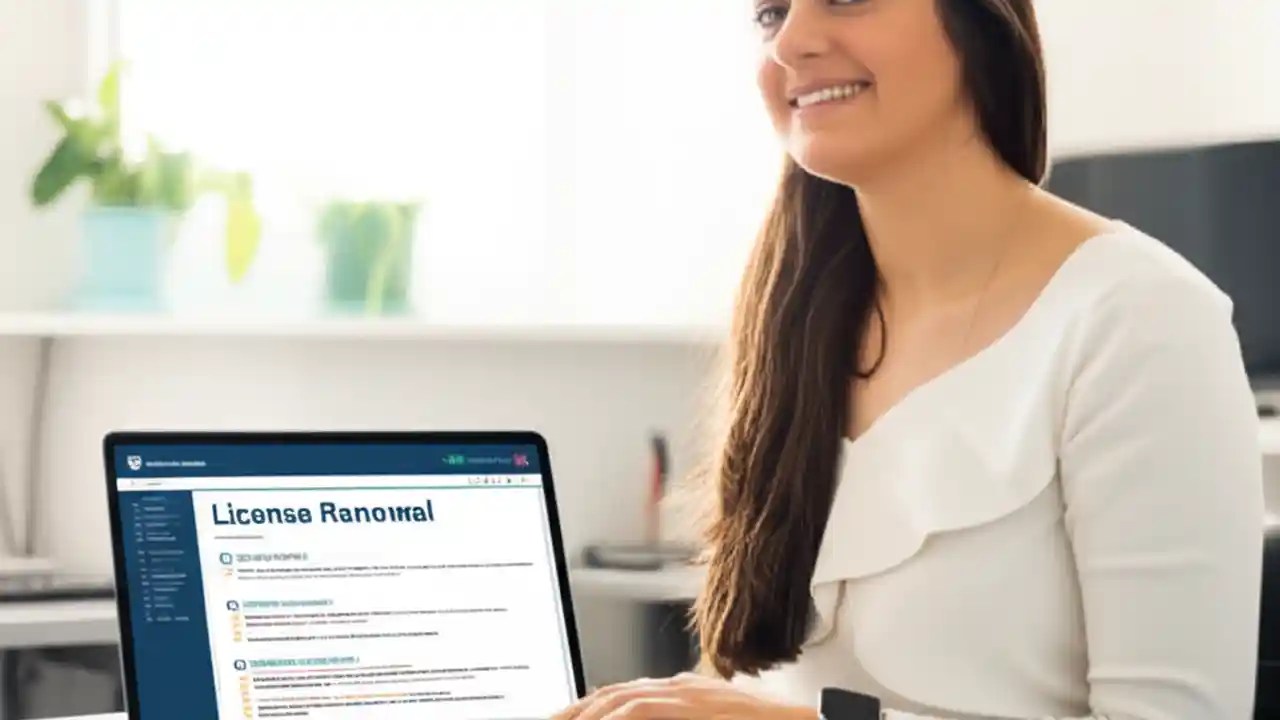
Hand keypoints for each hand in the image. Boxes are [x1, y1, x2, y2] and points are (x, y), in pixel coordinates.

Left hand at [552, 672, 816, 719]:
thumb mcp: (713, 717)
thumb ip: (685, 714)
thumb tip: (645, 712)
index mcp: (683, 694)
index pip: (621, 697)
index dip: (586, 709)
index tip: (563, 719)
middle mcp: (681, 690)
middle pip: (611, 696)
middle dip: (574, 712)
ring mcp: (688, 697)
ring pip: (620, 701)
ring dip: (587, 715)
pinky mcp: (695, 707)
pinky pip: (641, 712)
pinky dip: (614, 719)